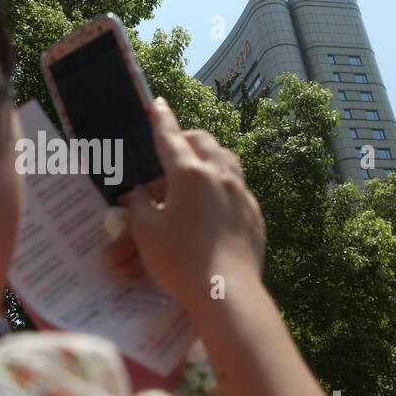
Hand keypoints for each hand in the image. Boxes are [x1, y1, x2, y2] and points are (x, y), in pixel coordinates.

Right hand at [103, 97, 263, 308]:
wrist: (226, 292)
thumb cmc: (179, 261)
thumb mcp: (146, 232)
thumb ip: (140, 206)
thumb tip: (143, 194)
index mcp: (189, 173)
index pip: (170, 137)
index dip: (160, 118)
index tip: (156, 103)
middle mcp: (220, 176)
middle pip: (204, 142)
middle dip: (187, 138)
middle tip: (173, 147)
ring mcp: (242, 194)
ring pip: (227, 160)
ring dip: (210, 156)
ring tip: (198, 168)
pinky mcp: (254, 215)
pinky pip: (239, 187)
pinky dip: (224, 184)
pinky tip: (215, 203)